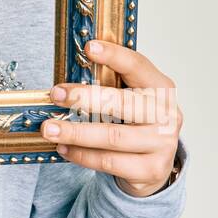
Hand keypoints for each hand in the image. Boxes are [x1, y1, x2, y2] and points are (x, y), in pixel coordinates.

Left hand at [43, 39, 182, 197]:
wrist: (153, 165)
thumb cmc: (134, 123)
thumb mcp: (130, 99)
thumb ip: (110, 86)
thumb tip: (67, 80)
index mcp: (161, 89)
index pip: (138, 66)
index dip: (114, 56)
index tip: (89, 47)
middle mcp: (167, 115)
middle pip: (122, 103)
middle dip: (84, 98)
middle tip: (56, 94)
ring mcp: (162, 144)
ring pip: (112, 136)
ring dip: (76, 132)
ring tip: (49, 128)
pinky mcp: (151, 170)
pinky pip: (110, 162)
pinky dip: (82, 155)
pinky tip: (64, 148)